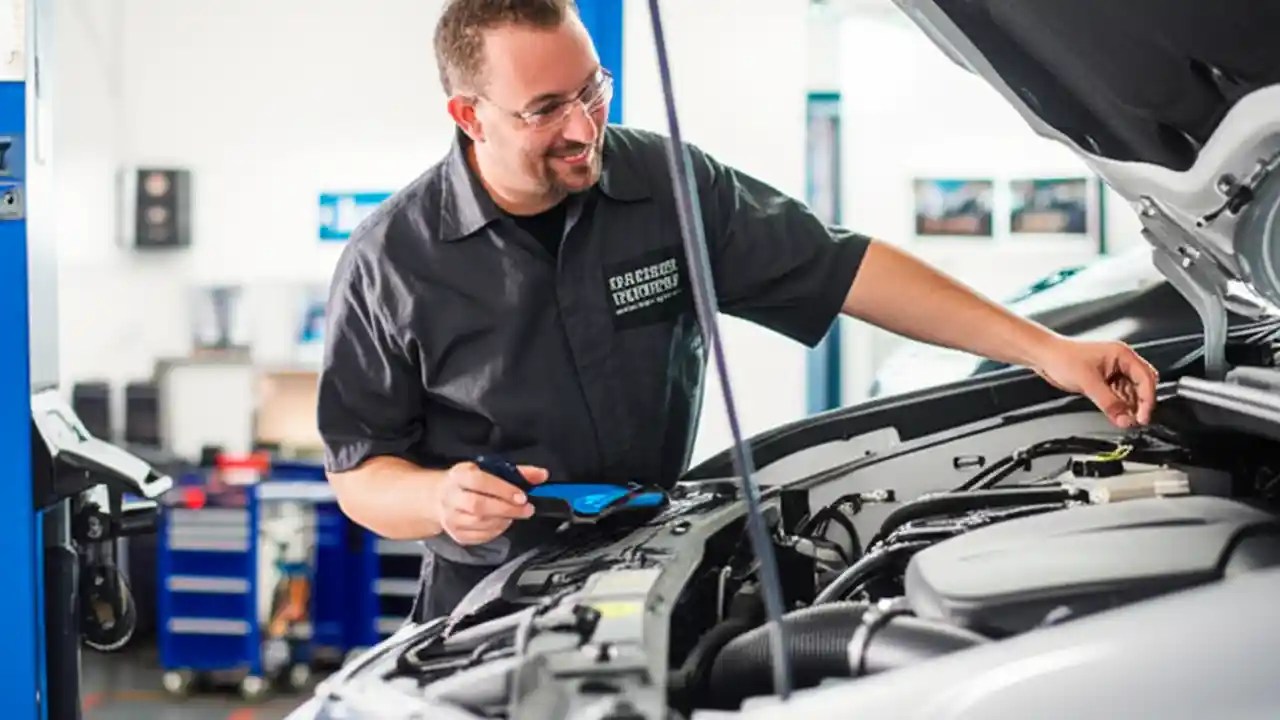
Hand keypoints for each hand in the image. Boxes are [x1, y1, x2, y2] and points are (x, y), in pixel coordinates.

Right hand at [432, 461, 548, 545]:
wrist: (439, 498)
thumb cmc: (470, 482)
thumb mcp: (490, 470)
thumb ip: (517, 472)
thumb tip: (542, 475)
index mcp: (459, 475)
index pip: (479, 481)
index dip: (502, 489)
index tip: (522, 496)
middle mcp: (451, 497)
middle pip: (478, 506)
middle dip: (507, 508)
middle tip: (527, 509)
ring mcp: (451, 518)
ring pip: (479, 523)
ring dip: (503, 520)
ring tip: (515, 514)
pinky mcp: (455, 534)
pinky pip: (479, 537)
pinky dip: (496, 531)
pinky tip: (503, 523)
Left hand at [1031, 337, 1158, 427]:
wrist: (1044, 357)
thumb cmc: (1062, 358)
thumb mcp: (1087, 382)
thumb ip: (1108, 402)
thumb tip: (1124, 419)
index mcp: (1122, 354)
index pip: (1146, 378)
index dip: (1147, 399)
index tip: (1143, 416)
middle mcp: (1121, 362)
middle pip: (1143, 385)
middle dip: (1141, 403)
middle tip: (1136, 420)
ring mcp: (1113, 371)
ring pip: (1131, 392)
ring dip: (1129, 406)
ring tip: (1124, 419)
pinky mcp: (1104, 380)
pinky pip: (1119, 395)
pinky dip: (1120, 405)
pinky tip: (1116, 414)